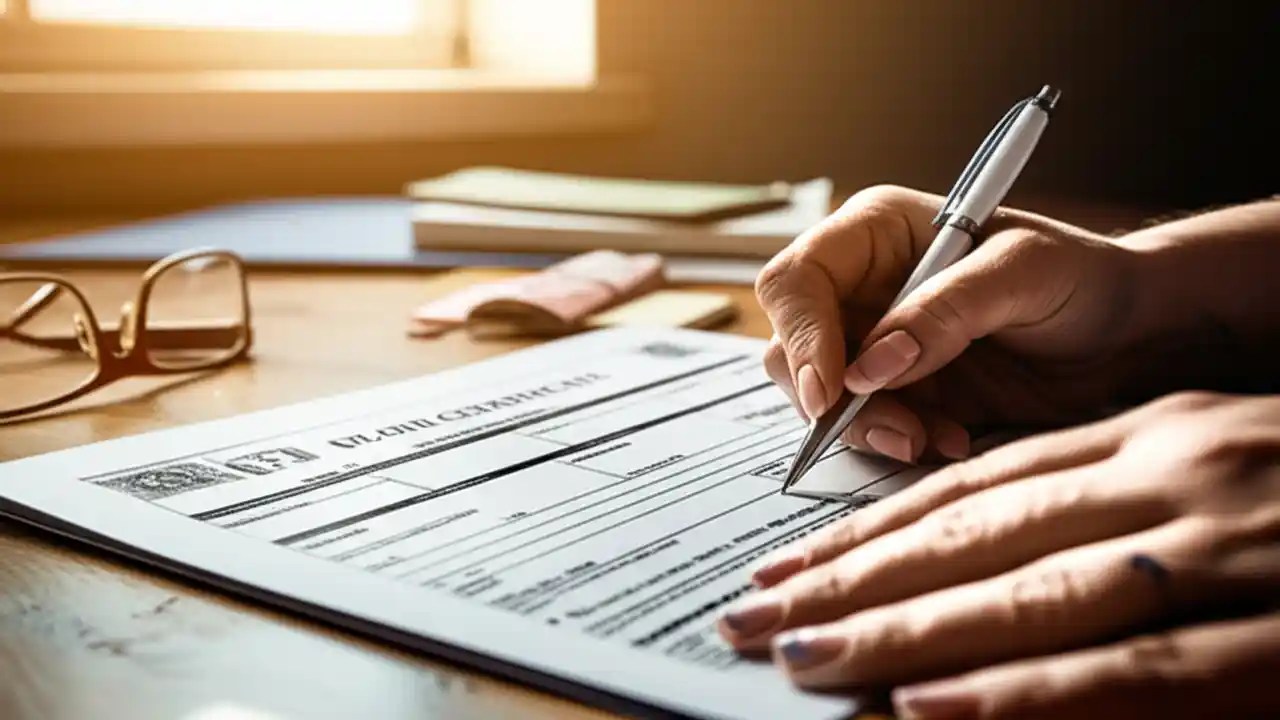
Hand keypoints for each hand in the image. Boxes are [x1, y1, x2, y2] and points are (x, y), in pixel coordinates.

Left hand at [717, 391, 1279, 718]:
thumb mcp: (1216, 476)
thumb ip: (1106, 508)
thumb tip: (981, 563)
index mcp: (1161, 434)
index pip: (977, 483)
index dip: (870, 525)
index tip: (787, 559)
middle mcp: (1179, 478)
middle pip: (974, 534)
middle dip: (848, 579)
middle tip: (752, 615)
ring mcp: (1230, 555)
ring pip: (1025, 596)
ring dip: (897, 633)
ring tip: (803, 658)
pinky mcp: (1275, 646)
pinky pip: (1123, 673)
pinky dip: (1019, 692)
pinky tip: (927, 707)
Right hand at [755, 185, 1141, 462]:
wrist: (1128, 334)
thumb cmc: (1084, 277)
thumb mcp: (1023, 273)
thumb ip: (944, 311)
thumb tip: (872, 364)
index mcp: (875, 234)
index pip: (795, 280)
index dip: (801, 335)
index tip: (833, 389)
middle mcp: (862, 288)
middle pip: (792, 347)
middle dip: (834, 397)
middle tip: (895, 427)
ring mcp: (875, 344)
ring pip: (821, 397)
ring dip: (869, 428)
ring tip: (932, 437)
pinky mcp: (898, 392)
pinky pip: (865, 428)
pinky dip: (897, 443)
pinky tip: (948, 440)